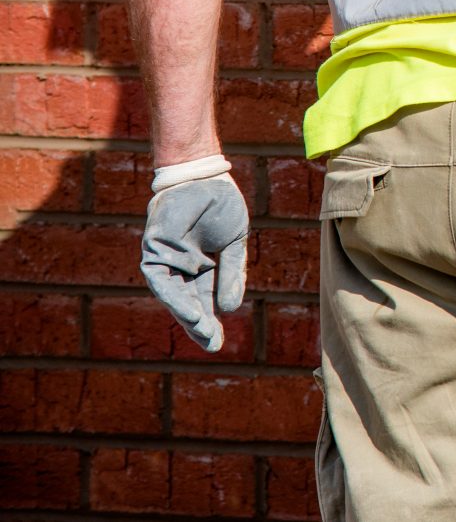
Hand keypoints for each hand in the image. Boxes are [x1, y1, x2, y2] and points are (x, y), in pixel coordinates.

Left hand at [141, 172, 247, 351]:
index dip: (210, 321)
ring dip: (186, 315)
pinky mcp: (153, 252)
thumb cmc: (220, 205)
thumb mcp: (234, 242)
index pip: (203, 300)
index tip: (219, 342)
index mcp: (202, 267)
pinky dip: (173, 297)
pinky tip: (188, 311)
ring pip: (173, 296)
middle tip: (213, 345)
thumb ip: (232, 273)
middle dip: (199, 326)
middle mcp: (181, 268)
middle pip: (188, 303)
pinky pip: (160, 280)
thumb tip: (230, 309)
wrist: (203, 177)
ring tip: (203, 331)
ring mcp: (166, 261)